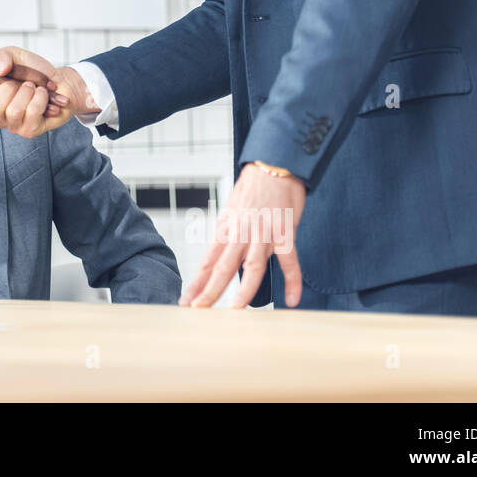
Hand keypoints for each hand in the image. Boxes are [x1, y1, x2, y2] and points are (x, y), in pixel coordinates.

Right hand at [0, 46, 93, 137]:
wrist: (59, 81)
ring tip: (35, 87)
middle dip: (9, 89)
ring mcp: (13, 125)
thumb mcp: (12, 54)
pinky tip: (44, 94)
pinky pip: (32, 113)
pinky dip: (42, 97)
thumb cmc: (32, 70)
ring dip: (28, 91)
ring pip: (14, 111)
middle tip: (23, 83)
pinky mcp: (30, 129)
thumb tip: (0, 69)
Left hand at [180, 162, 306, 308]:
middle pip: (223, 267)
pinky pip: (289, 259)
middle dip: (210, 290)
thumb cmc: (252, 191)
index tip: (185, 302)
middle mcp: (241, 233)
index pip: (207, 262)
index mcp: (226, 230)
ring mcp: (263, 232)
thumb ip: (228, 237)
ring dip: (244, 289)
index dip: (196, 283)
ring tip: (236, 311)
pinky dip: (292, 280)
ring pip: (253, 265)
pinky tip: (291, 299)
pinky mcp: (285, 230)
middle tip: (198, 310)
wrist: (271, 166)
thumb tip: (220, 259)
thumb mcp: (231, 213)